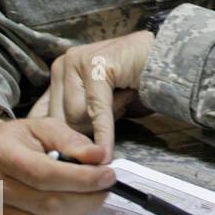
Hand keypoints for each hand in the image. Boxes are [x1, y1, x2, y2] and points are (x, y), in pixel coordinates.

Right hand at [0, 115, 113, 214]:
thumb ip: (72, 140)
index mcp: (0, 155)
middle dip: (87, 200)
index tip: (108, 176)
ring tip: (86, 201)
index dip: (82, 178)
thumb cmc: (16, 140)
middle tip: (104, 190)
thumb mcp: (43, 127)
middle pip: (48, 206)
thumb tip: (99, 157)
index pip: (44, 174)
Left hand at [27, 30, 154, 156]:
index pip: (43, 115)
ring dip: (106, 119)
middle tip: (113, 119)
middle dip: (85, 131)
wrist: (171, 58)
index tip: (71, 155)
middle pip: (59, 119)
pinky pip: (97, 110)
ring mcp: (78, 62)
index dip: (59, 137)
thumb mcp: (99, 103)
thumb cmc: (137, 83)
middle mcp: (63, 64)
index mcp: (59, 72)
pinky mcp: (97, 67)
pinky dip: (103, 134)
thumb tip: (62, 149)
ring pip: (76, 116)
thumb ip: (78, 118)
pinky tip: (106, 153)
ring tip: (125, 98)